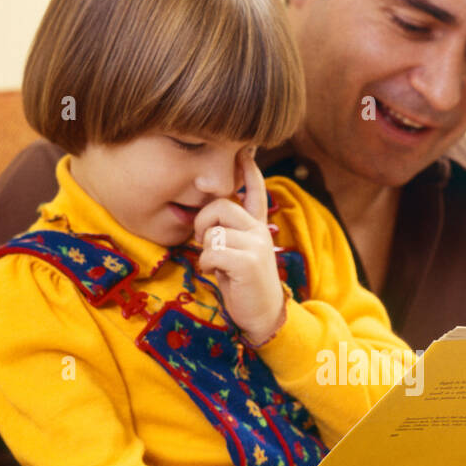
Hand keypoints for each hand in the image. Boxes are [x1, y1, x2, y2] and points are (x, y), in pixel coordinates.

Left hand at [193, 148, 285, 345]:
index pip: (255, 190)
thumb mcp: (237, 253)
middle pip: (221, 206)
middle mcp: (259, 230)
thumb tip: (207, 216)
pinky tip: (217, 274)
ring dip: (206, 250)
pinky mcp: (249, 261)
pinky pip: (212, 252)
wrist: (262, 315)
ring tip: (215, 264)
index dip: (249, 169)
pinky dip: (207, 265)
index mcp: (257, 226)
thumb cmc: (243, 284)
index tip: (245, 150)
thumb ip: (228, 232)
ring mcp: (257, 244)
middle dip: (203, 223)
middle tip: (204, 241)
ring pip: (214, 232)